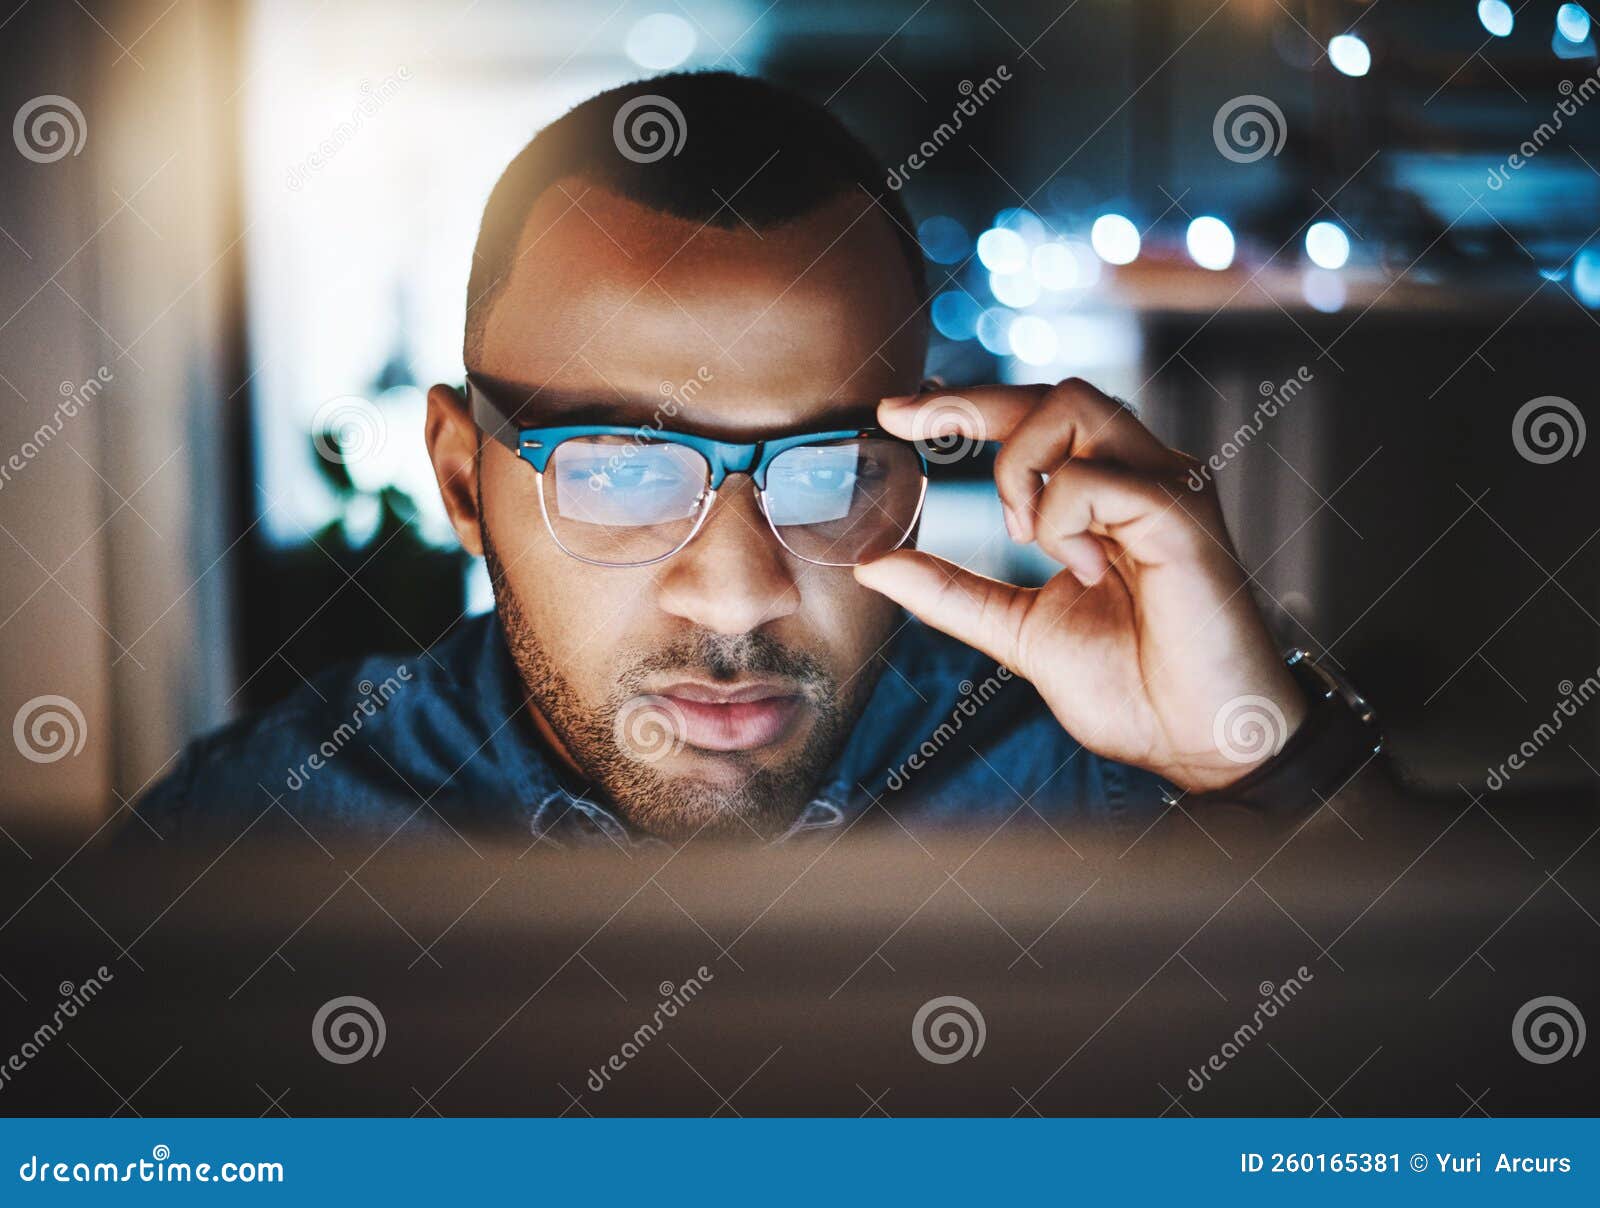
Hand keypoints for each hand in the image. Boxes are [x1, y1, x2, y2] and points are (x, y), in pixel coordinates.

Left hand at [855, 378, 1306, 792]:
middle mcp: (1143, 475)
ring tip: (1027, 541)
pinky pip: (1093, 478)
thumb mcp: (1016, 630)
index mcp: (1109, 496)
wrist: (1200, 743)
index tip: (894, 415)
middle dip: (969, 402)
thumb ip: (951, 592)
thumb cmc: (1132, 689)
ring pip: (1072, 407)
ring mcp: (1168, 486)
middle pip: (1052, 391)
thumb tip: (875, 563)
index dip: (965, 407)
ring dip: (1019, 469)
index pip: (1036, 419)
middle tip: (902, 423)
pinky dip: (1063, 522)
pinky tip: (1086, 572)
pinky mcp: (1183, 511)